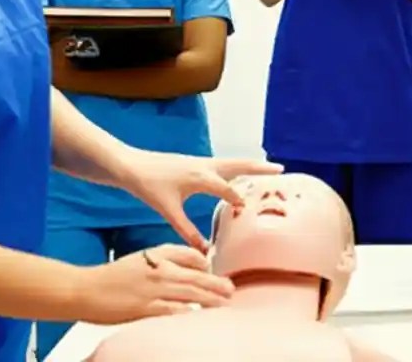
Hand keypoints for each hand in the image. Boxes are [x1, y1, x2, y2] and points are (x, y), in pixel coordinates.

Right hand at [76, 244, 234, 322]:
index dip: (206, 264)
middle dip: (217, 284)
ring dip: (210, 300)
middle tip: (231, 290)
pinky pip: (174, 311)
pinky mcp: (146, 309)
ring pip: (190, 294)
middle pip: (196, 276)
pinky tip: (199, 317)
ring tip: (224, 305)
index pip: (190, 255)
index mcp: (157, 255)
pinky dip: (189, 313)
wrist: (85, 289)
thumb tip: (191, 266)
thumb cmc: (112, 276)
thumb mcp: (141, 259)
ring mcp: (154, 290)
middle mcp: (159, 270)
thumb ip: (165, 259)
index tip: (214, 272)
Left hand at [119, 151, 283, 250]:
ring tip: (268, 168)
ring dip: (250, 165)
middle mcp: (205, 165)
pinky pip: (222, 164)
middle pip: (239, 166)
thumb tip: (203, 250)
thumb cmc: (149, 186)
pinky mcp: (195, 162)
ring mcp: (200, 161)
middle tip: (280, 169)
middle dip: (259, 168)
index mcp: (201, 177)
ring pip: (232, 163)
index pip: (229, 190)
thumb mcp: (168, 211)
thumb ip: (187, 231)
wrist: (130, 166)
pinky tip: (238, 173)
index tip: (247, 214)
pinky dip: (236, 167)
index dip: (239, 202)